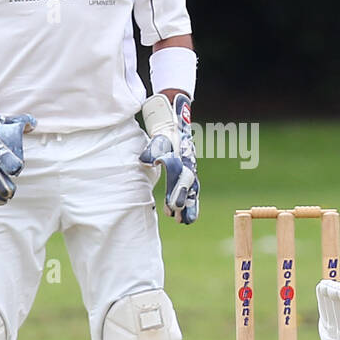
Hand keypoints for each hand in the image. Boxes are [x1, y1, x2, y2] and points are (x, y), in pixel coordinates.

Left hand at [139, 92, 198, 224]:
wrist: (176, 118)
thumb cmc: (165, 128)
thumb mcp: (159, 136)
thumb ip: (153, 149)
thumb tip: (147, 161)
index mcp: (180, 155)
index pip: (178, 178)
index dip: (175, 192)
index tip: (172, 208)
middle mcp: (187, 163)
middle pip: (187, 186)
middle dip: (183, 203)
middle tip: (179, 220)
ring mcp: (190, 166)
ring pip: (192, 188)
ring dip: (189, 205)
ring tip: (185, 222)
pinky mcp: (189, 169)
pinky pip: (191, 187)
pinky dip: (189, 200)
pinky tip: (184, 213)